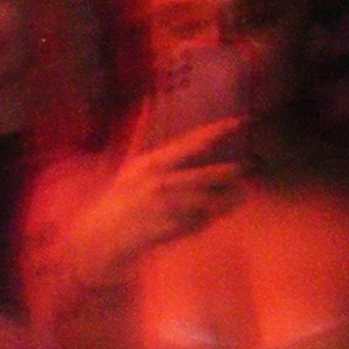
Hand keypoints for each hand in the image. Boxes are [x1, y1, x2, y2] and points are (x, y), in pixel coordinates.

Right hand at [83, 123, 247, 274]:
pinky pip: (198, 223)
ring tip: (242, 194)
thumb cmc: (119, 200)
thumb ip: (147, 140)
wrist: (99, 238)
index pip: (191, 142)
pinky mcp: (167, 230)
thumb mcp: (131, 167)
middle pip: (205, 174)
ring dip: (227, 198)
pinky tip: (218, 214)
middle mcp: (157, 183)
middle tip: (249, 166)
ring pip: (206, 201)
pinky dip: (210, 218)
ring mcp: (162, 209)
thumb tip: (157, 110)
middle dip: (230, 170)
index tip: (240, 121)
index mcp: (150, 163)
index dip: (218, 130)